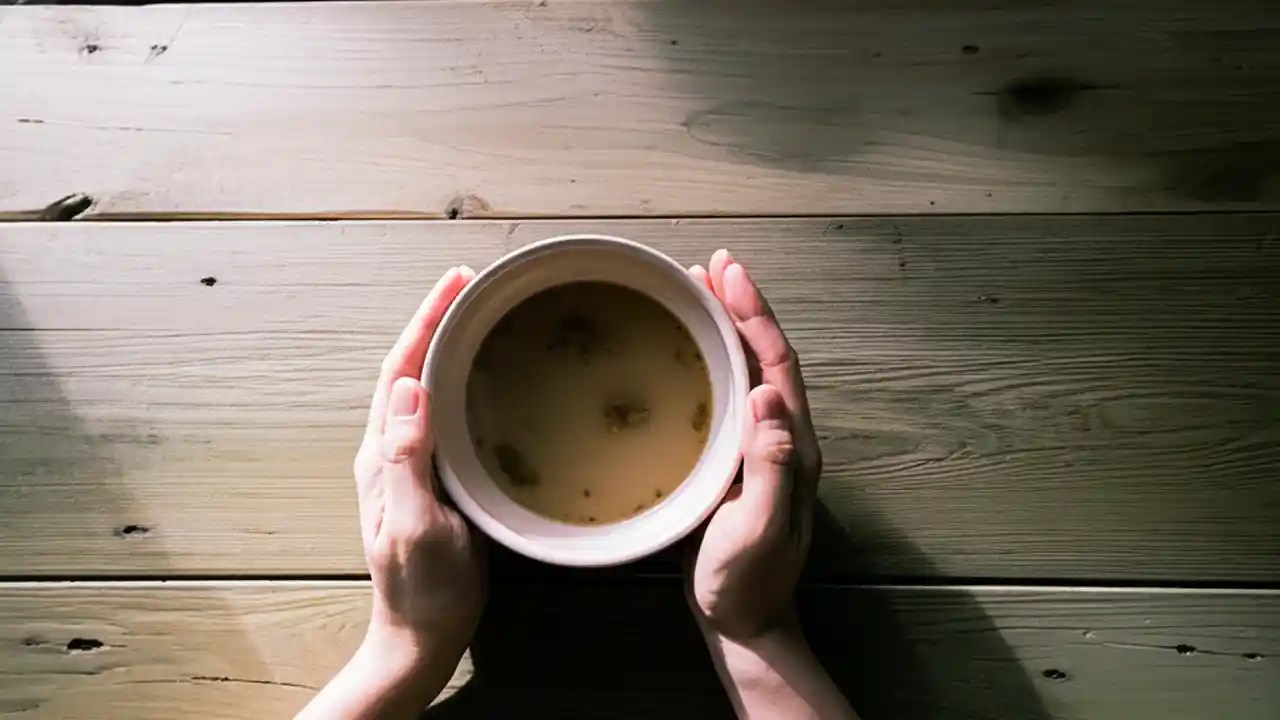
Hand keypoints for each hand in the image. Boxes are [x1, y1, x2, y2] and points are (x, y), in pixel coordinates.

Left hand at [352, 265, 485, 658]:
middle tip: (473, 284)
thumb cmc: (423, 589)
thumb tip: (412, 386)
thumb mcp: (418, 524)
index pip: (400, 370)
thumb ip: (408, 458)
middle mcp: (391, 451)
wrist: (423, 636)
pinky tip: (485, 376)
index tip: (456, 281)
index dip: (425, 320)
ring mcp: (411, 465)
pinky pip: (444, 414)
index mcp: (382, 455)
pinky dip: (461, 381)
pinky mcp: (434, 479)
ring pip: (426, 388)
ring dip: (446, 345)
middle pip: (410, 368)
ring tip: (480, 313)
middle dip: (436, 319)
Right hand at [686, 250, 822, 640]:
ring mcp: (760, 448)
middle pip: (767, 356)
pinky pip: (728, 393)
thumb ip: (770, 467)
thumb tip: (767, 397)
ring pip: (748, 370)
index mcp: (792, 446)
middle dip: (743, 306)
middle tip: (713, 263)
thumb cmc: (746, 581)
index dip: (756, 315)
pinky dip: (712, 359)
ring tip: (698, 288)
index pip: (778, 365)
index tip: (730, 274)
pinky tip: (687, 350)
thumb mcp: (757, 529)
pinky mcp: (736, 459)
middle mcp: (782, 437)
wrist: (744, 621)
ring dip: (728, 326)